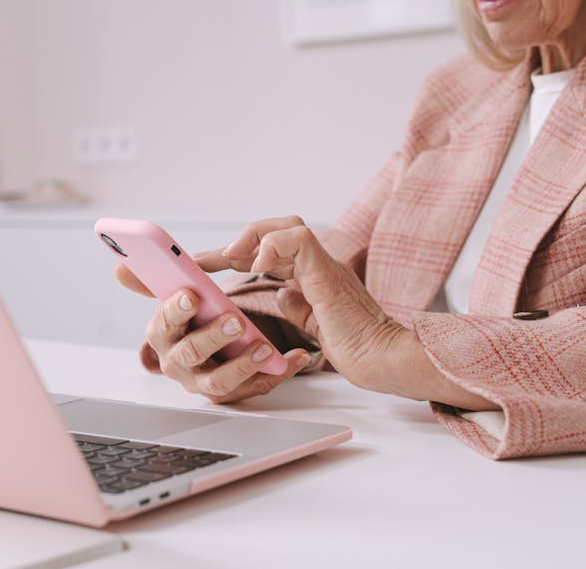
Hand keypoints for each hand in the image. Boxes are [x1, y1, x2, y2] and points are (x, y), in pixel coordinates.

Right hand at [141, 287, 311, 403]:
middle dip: (212, 336)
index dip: (175, 311)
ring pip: (219, 382)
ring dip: (242, 364)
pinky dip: (279, 373)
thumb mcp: (175, 301)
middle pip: (191, 354)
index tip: (191, 295)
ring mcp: (206, 381)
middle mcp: (180, 362)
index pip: (163, 324)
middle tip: (235, 319)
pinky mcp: (235, 392)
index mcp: (163, 335)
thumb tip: (120, 269)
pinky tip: (296, 357)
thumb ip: (152, 282)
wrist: (215, 348)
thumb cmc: (195, 319)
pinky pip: (256, 387)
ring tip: (264, 347)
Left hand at [204, 216, 496, 409]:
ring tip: (231, 257)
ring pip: (288, 225)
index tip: (203, 266)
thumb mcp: (315, 326)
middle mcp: (319, 265)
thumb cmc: (358, 348)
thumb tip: (281, 295)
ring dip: (253, 237)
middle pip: (276, 229)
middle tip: (205, 261)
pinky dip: (273, 245)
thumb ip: (299, 307)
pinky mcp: (326, 272)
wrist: (382, 360)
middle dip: (238, 241)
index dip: (235, 255)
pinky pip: (299, 238)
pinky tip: (256, 266)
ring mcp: (324, 266)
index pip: (270, 253)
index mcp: (313, 276)